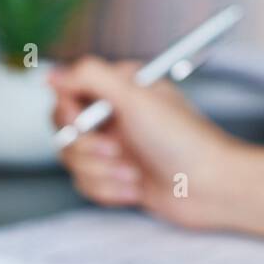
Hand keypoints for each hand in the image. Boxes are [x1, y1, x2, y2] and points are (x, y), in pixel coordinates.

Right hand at [49, 56, 245, 230]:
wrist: (208, 188)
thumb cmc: (183, 140)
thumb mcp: (136, 98)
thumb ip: (92, 77)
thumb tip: (54, 73)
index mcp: (122, 87)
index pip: (69, 90)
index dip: (68, 112)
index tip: (82, 122)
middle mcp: (116, 113)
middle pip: (64, 128)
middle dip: (88, 147)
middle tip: (116, 149)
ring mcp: (116, 145)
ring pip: (73, 160)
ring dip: (103, 172)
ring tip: (134, 170)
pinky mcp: (116, 175)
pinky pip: (86, 184)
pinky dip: (110, 190)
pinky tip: (137, 187)